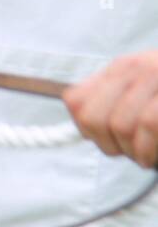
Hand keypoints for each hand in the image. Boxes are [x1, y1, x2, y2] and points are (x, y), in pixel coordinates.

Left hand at [63, 51, 157, 167]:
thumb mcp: (146, 91)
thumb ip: (116, 102)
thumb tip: (85, 126)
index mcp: (121, 68)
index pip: (76, 101)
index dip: (87, 130)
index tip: (108, 141)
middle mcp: (134, 67)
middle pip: (93, 117)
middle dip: (108, 145)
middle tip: (129, 153)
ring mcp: (155, 74)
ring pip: (120, 125)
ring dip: (132, 152)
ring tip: (144, 157)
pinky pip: (148, 124)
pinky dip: (147, 150)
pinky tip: (150, 159)